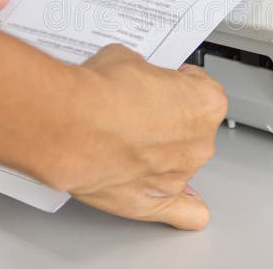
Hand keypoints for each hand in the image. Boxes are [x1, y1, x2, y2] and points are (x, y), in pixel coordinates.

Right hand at [39, 44, 226, 230]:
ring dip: (161, 152)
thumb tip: (132, 76)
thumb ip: (141, 73)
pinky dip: (182, 209)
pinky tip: (180, 202)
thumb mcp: (124, 59)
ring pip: (180, 162)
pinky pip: (184, 212)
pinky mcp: (154, 201)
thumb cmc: (98, 94)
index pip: (200, 88)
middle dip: (167, 119)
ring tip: (125, 140)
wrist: (67, 126)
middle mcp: (199, 142)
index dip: (175, 83)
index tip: (158, 83)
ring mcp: (178, 174)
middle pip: (192, 128)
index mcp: (205, 102)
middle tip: (135, 111)